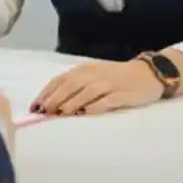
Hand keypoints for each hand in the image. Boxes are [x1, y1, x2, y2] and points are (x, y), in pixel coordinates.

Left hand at [31, 59, 164, 115]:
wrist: (148, 73)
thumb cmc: (116, 77)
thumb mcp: (94, 76)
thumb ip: (76, 85)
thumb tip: (52, 102)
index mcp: (85, 69)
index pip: (61, 79)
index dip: (47, 92)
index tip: (35, 105)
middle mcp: (95, 74)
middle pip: (71, 85)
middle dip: (56, 98)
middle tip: (45, 111)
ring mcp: (110, 84)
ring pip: (87, 92)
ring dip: (72, 102)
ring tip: (60, 113)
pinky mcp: (124, 94)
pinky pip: (108, 100)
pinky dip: (96, 106)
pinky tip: (86, 113)